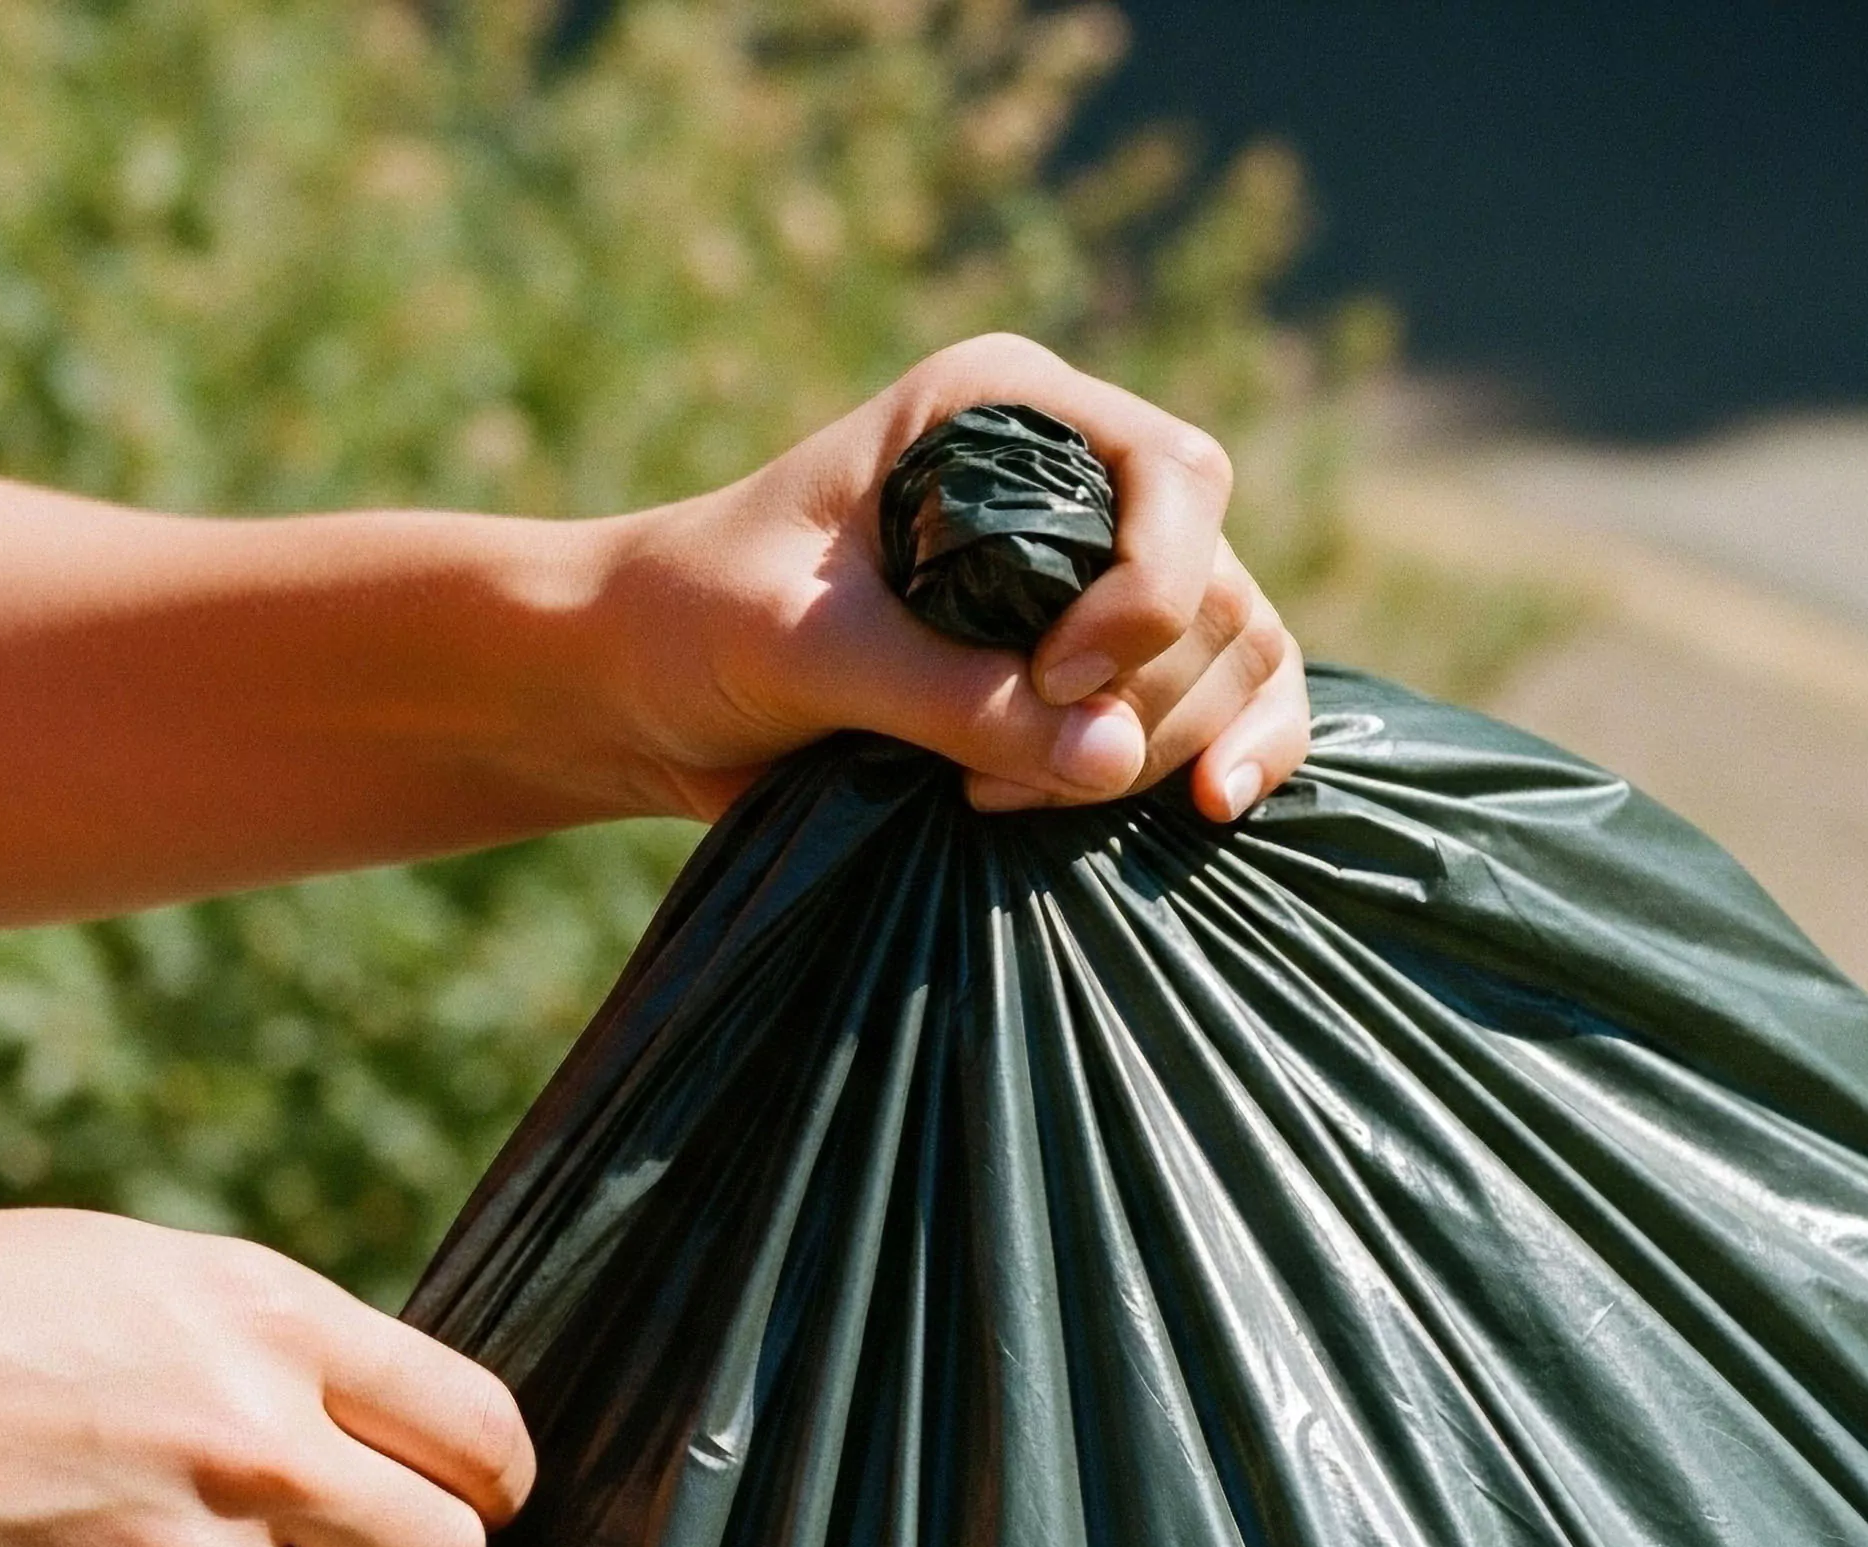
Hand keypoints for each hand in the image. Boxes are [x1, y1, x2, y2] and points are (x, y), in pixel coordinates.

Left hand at [599, 334, 1310, 821]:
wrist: (634, 686)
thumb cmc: (693, 624)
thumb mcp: (805, 649)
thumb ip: (950, 697)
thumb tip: (1117, 759)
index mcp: (1002, 412)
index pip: (1172, 477)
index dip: (1149, 591)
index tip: (1052, 678)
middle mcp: (1068, 476)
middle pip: (1216, 579)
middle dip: (1150, 695)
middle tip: (1003, 780)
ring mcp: (1090, 575)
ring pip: (1233, 649)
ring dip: (1169, 745)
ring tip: (1019, 805)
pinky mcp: (1088, 670)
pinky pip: (1219, 703)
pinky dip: (1230, 754)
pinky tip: (1204, 813)